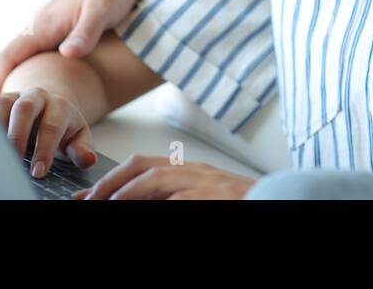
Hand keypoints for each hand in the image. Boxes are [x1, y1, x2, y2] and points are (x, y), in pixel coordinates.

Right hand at [0, 0, 140, 96]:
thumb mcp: (101, 11)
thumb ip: (84, 33)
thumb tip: (68, 53)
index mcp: (44, 25)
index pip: (9, 56)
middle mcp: (38, 28)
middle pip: (8, 61)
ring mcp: (45, 30)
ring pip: (20, 59)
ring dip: (12, 81)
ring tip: (12, 114)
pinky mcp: (54, 32)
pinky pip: (33, 55)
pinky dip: (27, 72)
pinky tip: (34, 90)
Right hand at [0, 86, 97, 178]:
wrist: (50, 109)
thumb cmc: (63, 128)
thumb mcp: (77, 138)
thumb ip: (82, 149)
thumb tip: (87, 159)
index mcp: (60, 106)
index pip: (52, 126)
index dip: (45, 150)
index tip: (38, 171)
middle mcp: (37, 97)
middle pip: (25, 109)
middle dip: (17, 135)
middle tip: (12, 161)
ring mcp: (17, 97)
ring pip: (2, 103)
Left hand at [72, 155, 256, 199]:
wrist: (284, 199)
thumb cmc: (244, 201)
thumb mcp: (205, 196)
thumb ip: (176, 195)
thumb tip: (136, 198)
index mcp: (191, 170)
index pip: (144, 165)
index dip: (113, 179)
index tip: (89, 196)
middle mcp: (196, 171)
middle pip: (143, 165)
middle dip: (111, 182)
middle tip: (89, 200)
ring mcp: (207, 182)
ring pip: (155, 178)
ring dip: (125, 192)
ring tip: (105, 204)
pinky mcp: (216, 195)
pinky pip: (180, 197)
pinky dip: (154, 201)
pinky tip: (136, 207)